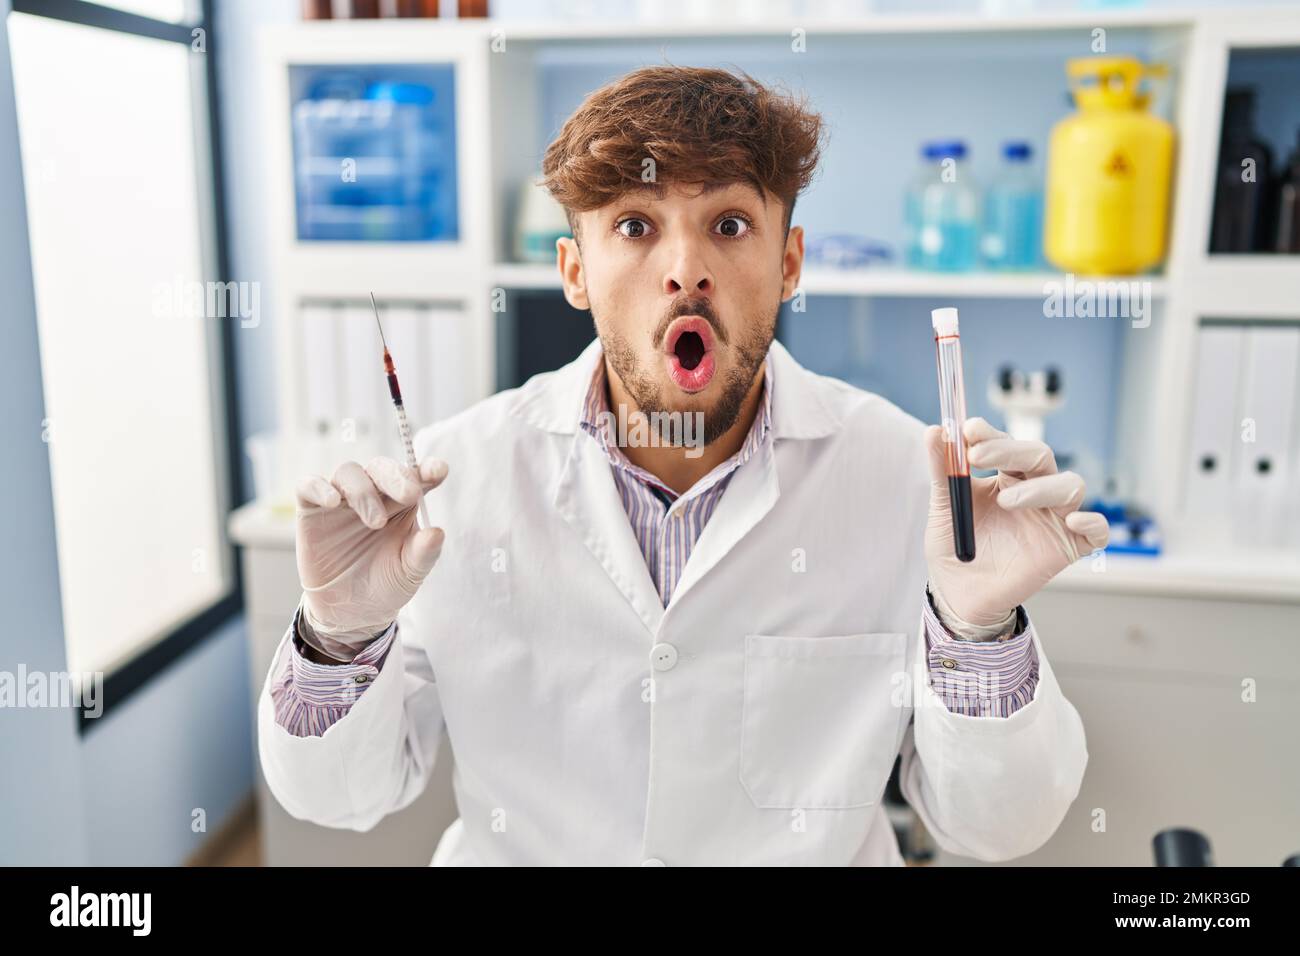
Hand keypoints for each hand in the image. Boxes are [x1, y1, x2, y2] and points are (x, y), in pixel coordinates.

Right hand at [294, 456, 448, 655]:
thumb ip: (424, 553)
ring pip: (349, 472)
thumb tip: (437, 532)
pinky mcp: (312, 510)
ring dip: (364, 491)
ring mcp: (342, 499)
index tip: (439, 471)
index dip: (429, 469)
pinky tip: (331, 501)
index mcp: (403, 503)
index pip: (418, 477)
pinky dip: (319, 487)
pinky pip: (308, 486)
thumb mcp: (409, 573)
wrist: (350, 612)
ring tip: (376, 522)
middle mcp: (374, 494)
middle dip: (397, 476)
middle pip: (382, 468)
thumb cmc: (385, 584)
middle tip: (410, 495)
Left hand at [924, 417, 1108, 627]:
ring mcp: (1055, 517)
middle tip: (978, 457)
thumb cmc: (955, 547)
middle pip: (1039, 457)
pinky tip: (1071, 521)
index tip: (969, 430)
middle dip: (1010, 451)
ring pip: (1070, 485)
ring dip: (1040, 487)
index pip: (1007, 444)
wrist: (960, 593)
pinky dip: (1091, 522)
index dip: (992, 434)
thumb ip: (942, 470)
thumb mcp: (944, 507)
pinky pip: (1097, 531)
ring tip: (1006, 501)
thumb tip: (933, 431)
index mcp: (1006, 476)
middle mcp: (1035, 490)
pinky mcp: (1069, 547)